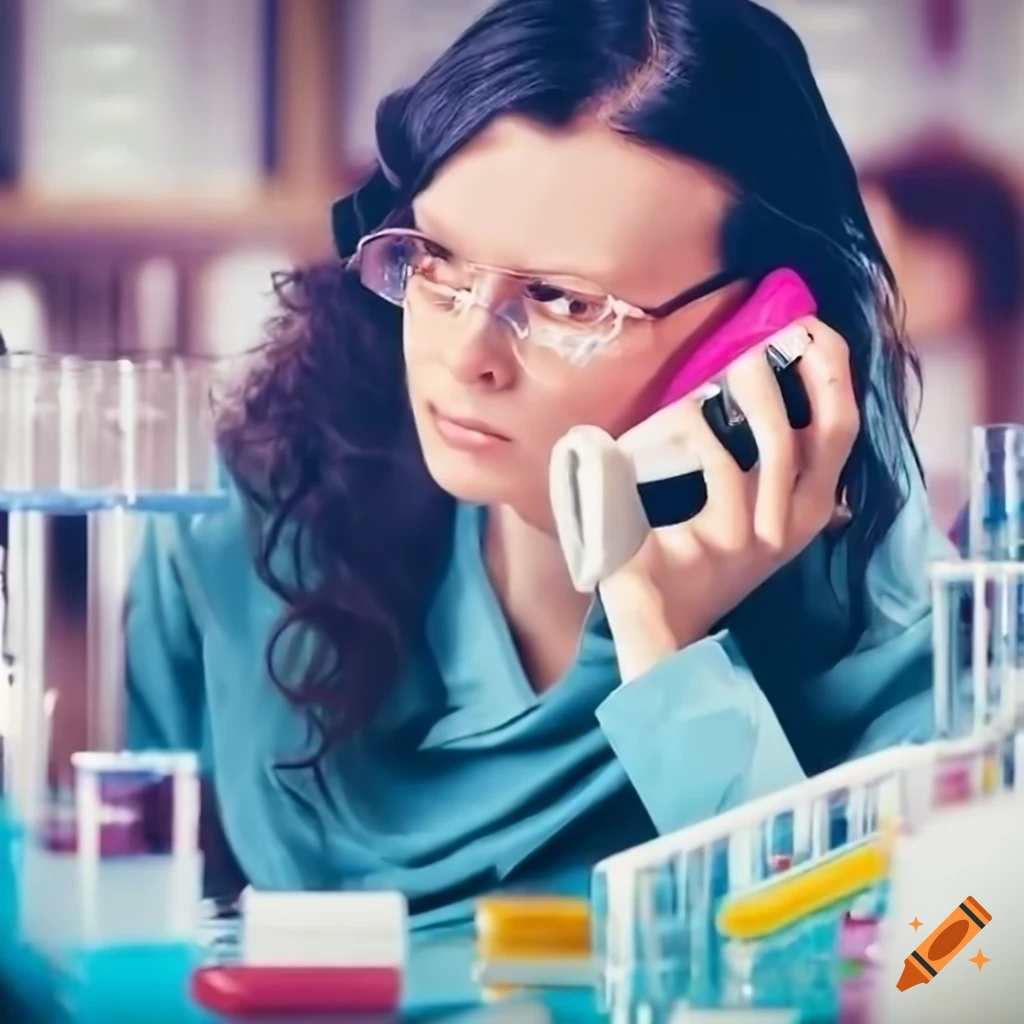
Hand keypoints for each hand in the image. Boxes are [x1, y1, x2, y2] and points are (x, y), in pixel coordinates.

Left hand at [600, 317, 859, 680]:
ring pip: (774, 447)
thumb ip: (762, 471)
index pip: (841, 435)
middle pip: (828, 436)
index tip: (816, 331)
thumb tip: (760, 394)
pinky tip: (684, 411)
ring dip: (757, 394)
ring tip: (734, 366)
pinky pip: (717, 467)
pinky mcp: (714, 543)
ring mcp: (757, 537)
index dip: (837, 378)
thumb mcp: (745, 515)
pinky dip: (699, 428)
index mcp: (806, 513)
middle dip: (817, 374)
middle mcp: (793, 525)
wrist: (659, 625)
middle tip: (785, 334)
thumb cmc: (699, 560)